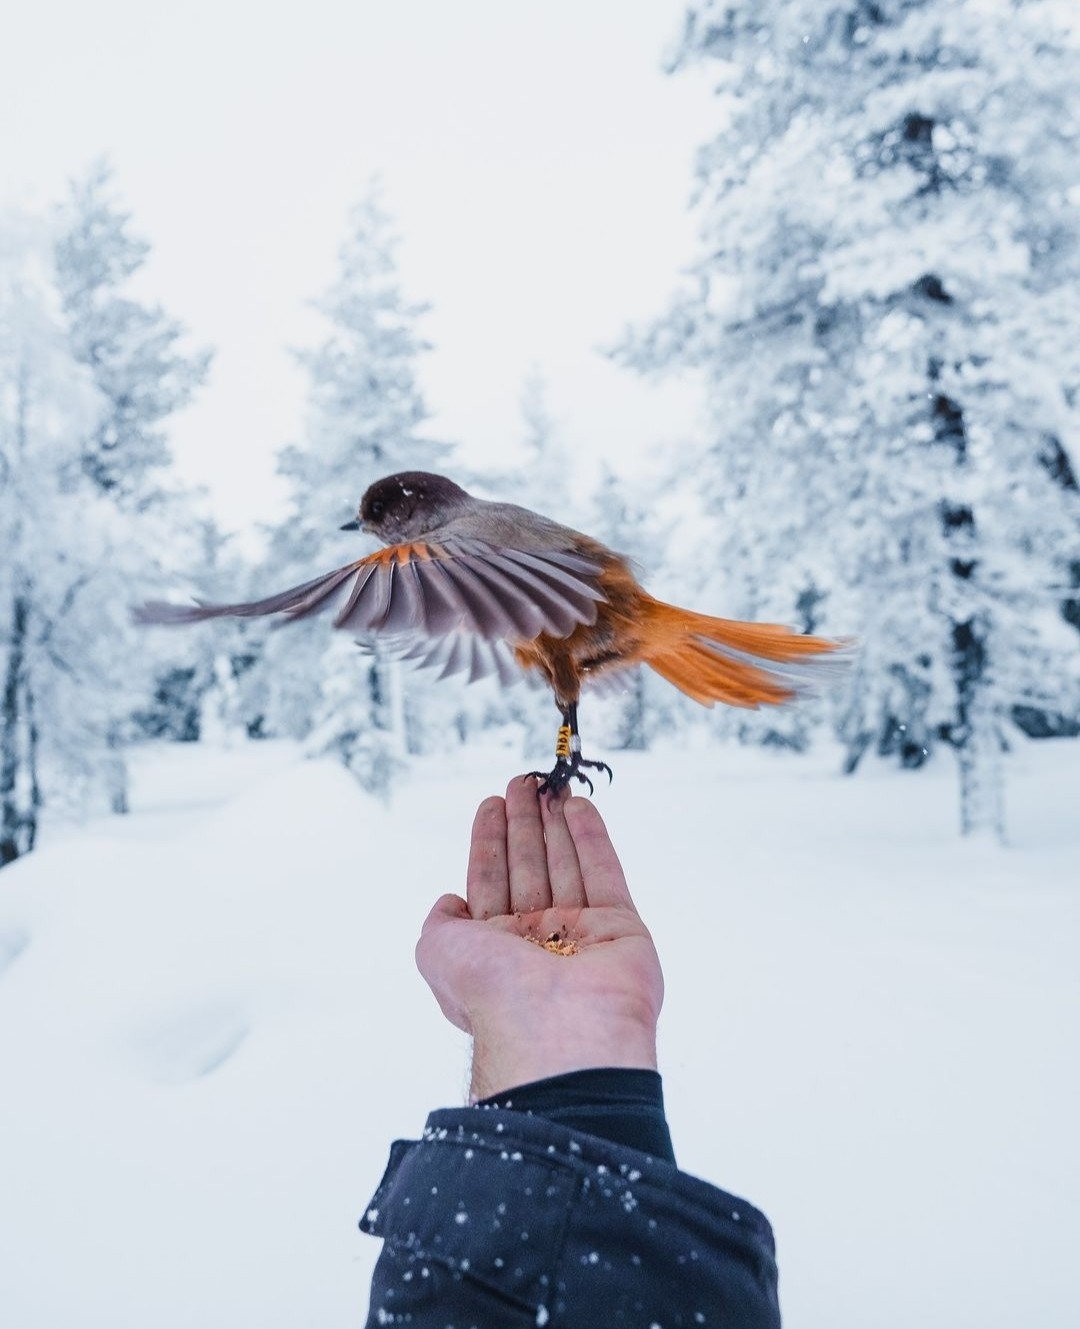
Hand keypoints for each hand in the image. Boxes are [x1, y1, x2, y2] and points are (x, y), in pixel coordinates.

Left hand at [415, 776, 663, 1100]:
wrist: (556, 1027)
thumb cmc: (492, 991)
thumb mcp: (437, 954)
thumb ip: (439, 924)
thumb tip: (450, 902)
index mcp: (496, 949)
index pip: (490, 882)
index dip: (489, 841)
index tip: (491, 803)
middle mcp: (538, 941)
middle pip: (530, 867)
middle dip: (524, 824)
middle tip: (524, 782)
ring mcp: (583, 935)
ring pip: (567, 865)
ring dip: (556, 823)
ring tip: (551, 784)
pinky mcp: (622, 929)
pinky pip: (605, 874)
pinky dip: (592, 839)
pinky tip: (579, 808)